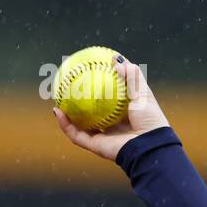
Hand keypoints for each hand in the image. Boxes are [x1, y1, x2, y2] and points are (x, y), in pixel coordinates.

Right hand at [52, 56, 170, 161]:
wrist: (150, 146)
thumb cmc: (150, 120)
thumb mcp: (143, 95)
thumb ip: (132, 78)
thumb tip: (117, 60)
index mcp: (126, 113)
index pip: (111, 98)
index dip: (102, 86)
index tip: (92, 70)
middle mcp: (114, 125)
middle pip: (94, 112)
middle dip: (81, 101)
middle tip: (70, 85)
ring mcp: (104, 136)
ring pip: (81, 124)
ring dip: (67, 113)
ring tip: (56, 98)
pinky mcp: (96, 146)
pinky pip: (76, 135)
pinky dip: (65, 124)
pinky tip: (57, 111)